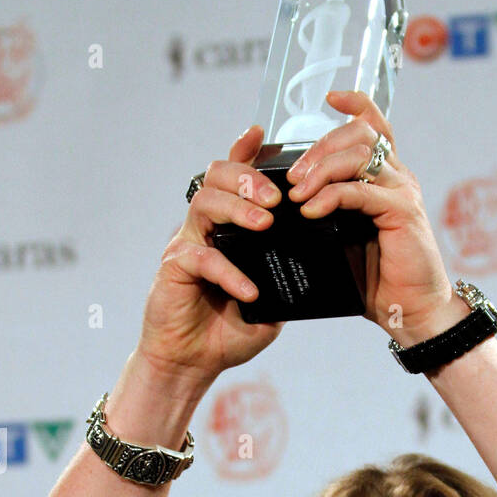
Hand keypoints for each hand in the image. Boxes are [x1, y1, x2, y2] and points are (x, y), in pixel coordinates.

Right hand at [137, 125, 286, 385]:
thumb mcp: (272, 301)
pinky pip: (201, 257)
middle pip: (217, 176)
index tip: (261, 133)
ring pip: (205, 202)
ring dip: (237, 209)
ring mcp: (188, 243)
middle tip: (277, 198)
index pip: (234, 178)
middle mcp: (205, 226)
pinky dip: (228, 272)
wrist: (192, 363)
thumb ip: (287, 276)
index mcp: (228, 227)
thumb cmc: (229, 329)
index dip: (244, 151)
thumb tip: (321, 261)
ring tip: (266, 225)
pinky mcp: (175, 267)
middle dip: (248, 178)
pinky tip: (249, 290)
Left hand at [284, 90, 456, 340]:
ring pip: (357, 155)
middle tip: (293, 178)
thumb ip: (333, 211)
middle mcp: (398, 177)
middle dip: (319, 149)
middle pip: (359, 133)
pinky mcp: (402, 211)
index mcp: (387, 178)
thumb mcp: (349, 237)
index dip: (355, 103)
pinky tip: (312, 210)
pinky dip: (330, 196)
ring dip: (320, 170)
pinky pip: (359, 190)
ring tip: (297, 195)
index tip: (330, 98)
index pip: (376, 125)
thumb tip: (294, 200)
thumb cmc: (380, 279)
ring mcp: (402, 192)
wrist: (414, 311)